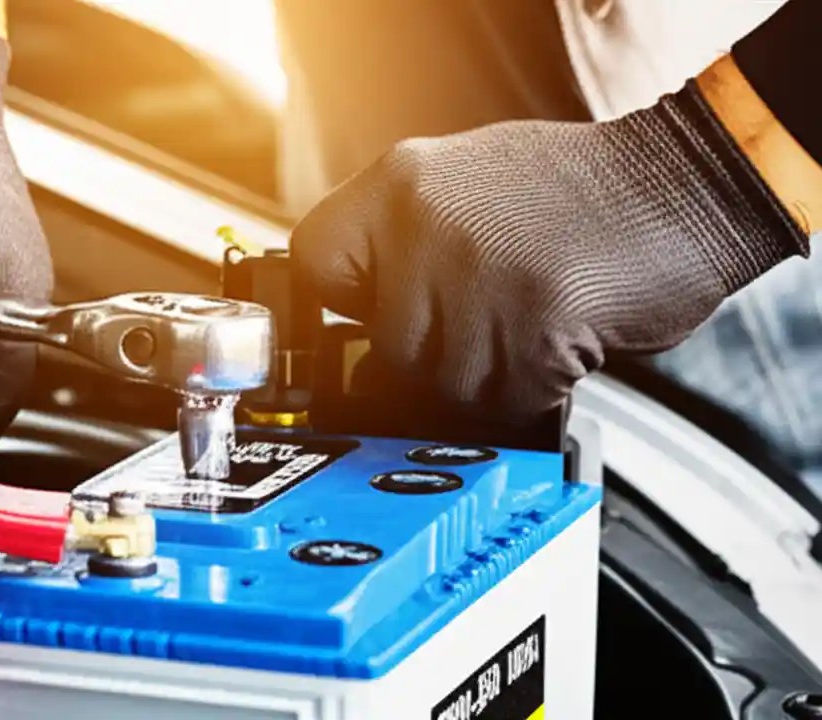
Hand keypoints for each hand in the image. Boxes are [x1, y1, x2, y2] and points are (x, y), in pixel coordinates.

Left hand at [291, 82, 805, 422]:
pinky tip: (555, 348)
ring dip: (485, 379)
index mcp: (399, 182)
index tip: (366, 318)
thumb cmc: (578, 192)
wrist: (683, 184)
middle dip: (431, 355)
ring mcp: (476, 280)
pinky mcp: (530, 331)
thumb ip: (403, 239)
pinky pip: (501, 400)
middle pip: (385, 345)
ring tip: (524, 331)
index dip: (341, 304)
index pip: (315, 263)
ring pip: (441, 383)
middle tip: (482, 329)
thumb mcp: (465, 180)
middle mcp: (424, 226)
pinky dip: (528, 393)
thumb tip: (362, 313)